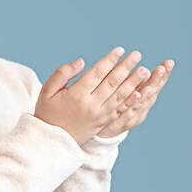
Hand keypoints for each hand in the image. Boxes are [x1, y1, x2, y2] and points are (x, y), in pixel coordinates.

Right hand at [33, 48, 153, 145]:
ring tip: (145, 71)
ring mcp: (99, 116)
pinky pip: (120, 110)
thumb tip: (82, 61)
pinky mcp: (103, 123)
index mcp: (76, 95)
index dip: (110, 60)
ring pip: (120, 96)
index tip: (120, 49)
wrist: (52, 142)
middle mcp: (90, 105)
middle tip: (137, 55)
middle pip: (112, 83)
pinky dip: (131, 101)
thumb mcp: (47, 91)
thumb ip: (62, 73)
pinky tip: (141, 93)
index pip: (97, 73)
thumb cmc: (47, 112)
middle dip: (126, 67)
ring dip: (133, 83)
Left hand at [96, 58, 173, 138]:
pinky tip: (137, 94)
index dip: (163, 75)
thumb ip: (128, 75)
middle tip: (163, 67)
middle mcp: (141, 107)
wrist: (101, 131)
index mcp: (143, 97)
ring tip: (151, 80)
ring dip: (146, 91)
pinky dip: (133, 104)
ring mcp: (132, 116)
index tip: (169, 62)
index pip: (156, 84)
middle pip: (151, 92)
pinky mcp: (121, 124)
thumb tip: (134, 58)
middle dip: (157, 80)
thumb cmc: (114, 105)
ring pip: (141, 103)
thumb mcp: (123, 88)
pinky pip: (128, 113)